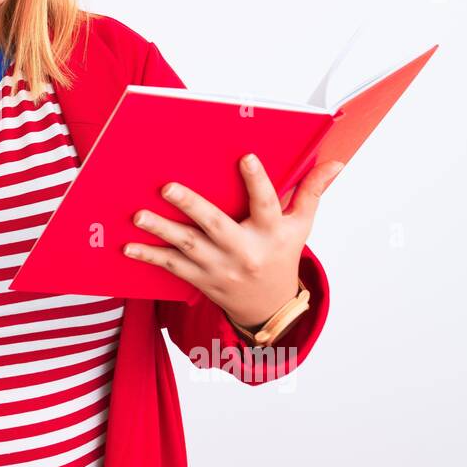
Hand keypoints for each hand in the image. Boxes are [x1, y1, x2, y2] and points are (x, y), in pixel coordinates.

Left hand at [123, 154, 344, 327]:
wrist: (268, 308)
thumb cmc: (282, 257)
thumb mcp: (300, 226)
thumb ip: (312, 192)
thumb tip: (337, 162)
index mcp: (271, 233)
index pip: (266, 204)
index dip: (257, 181)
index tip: (245, 157)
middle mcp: (243, 252)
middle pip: (216, 226)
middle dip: (191, 206)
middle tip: (167, 187)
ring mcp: (219, 268)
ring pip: (187, 247)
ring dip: (160, 231)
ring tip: (140, 215)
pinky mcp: (200, 279)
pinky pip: (171, 266)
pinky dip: (149, 256)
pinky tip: (129, 246)